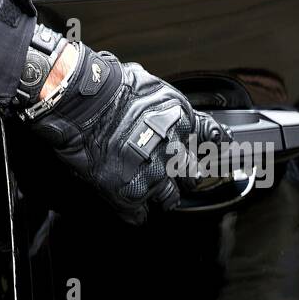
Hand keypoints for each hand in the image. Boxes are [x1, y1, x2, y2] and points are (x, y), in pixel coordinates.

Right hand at [24, 43, 232, 224]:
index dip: (212, 146)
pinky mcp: (128, 193)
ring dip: (161, 195)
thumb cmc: (109, 87)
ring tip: (145, 185)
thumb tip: (175, 110)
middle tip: (168, 169)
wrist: (81, 101)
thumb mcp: (152, 85)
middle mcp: (173, 151)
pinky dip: (134, 209)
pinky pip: (138, 214)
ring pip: (169, 199)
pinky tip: (127, 199)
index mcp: (182, 121)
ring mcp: (152, 175)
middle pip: (192, 176)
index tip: (217, 150)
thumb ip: (169, 105)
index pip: (212, 139)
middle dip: (183, 174)